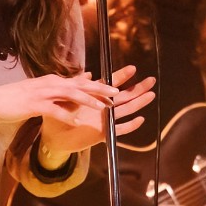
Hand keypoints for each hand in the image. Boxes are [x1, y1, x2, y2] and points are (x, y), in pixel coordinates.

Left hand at [39, 65, 155, 154]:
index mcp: (95, 98)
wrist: (53, 137)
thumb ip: (77, 85)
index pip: (111, 84)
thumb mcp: (66, 98)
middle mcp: (103, 108)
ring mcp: (105, 120)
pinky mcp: (104, 133)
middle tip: (151, 80)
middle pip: (124, 96)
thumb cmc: (58, 117)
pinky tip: (141, 119)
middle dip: (138, 88)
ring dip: (138, 103)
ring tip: (151, 95)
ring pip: (126, 110)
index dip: (122, 76)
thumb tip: (88, 73)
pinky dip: (130, 125)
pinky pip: (119, 130)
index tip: (133, 68)